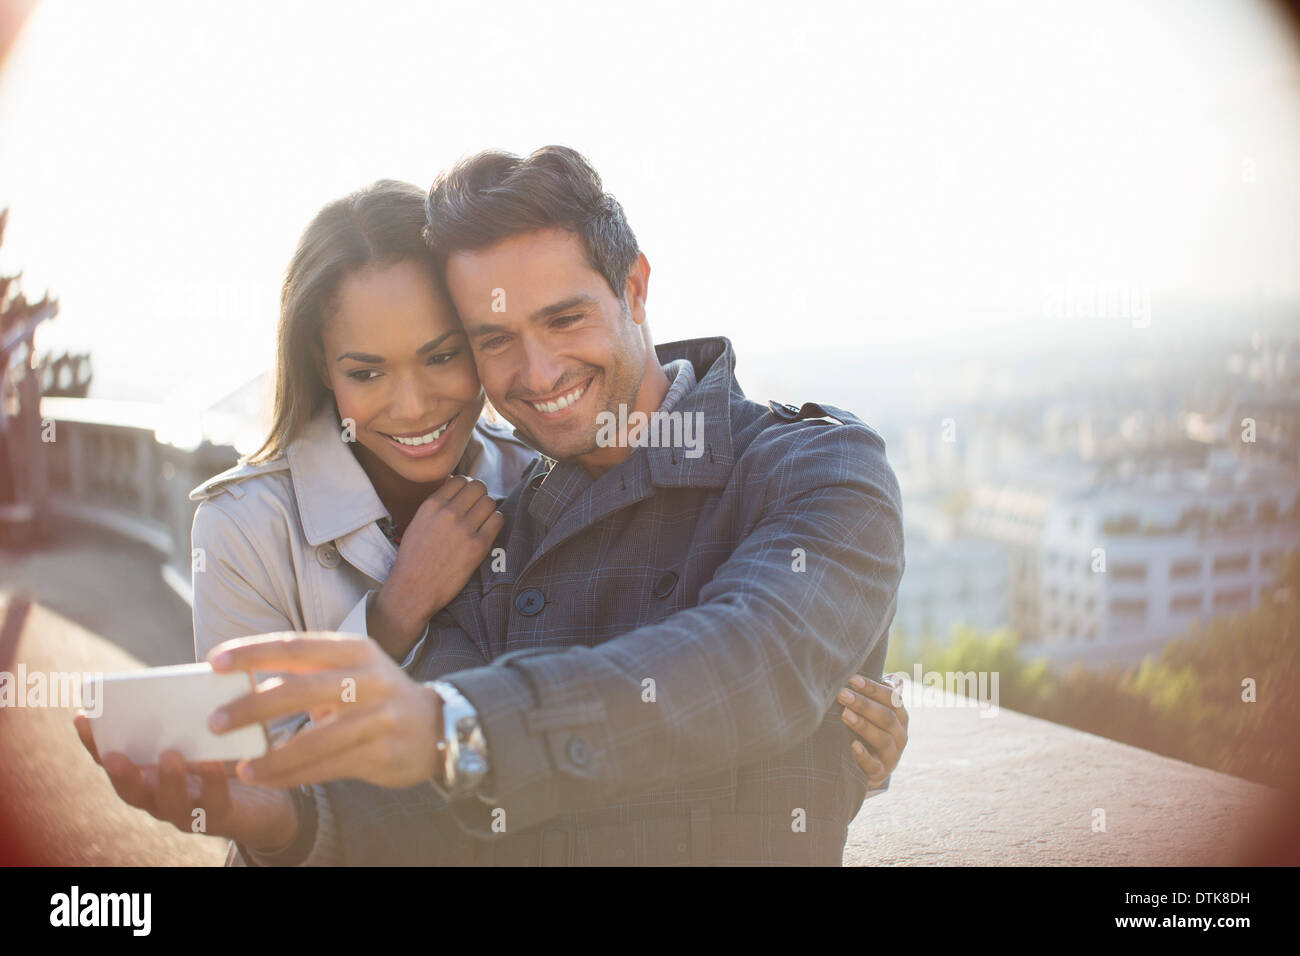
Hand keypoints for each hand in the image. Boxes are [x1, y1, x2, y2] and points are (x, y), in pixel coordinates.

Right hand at [73, 712, 298, 850]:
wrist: (265, 796)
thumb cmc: (225, 755)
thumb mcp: (206, 731)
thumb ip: (191, 711)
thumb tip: (198, 670)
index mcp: (148, 773)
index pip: (112, 760)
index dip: (93, 742)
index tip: (82, 716)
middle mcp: (160, 796)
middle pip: (131, 791)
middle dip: (120, 772)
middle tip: (113, 753)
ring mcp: (188, 811)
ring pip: (169, 804)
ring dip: (168, 780)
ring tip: (171, 754)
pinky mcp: (220, 817)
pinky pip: (214, 804)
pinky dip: (214, 783)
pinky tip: (218, 763)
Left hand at [208, 632, 442, 789]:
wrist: (437, 726)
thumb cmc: (378, 695)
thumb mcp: (352, 669)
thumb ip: (307, 672)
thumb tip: (244, 684)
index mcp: (356, 650)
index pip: (298, 645)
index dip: (254, 652)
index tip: (215, 661)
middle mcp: (370, 679)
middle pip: (303, 689)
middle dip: (254, 706)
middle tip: (216, 721)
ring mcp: (379, 717)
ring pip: (315, 739)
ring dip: (273, 756)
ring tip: (240, 767)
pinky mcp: (381, 752)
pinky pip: (328, 767)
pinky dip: (292, 776)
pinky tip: (267, 779)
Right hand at [369, 476, 503, 658]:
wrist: (413, 589)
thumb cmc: (414, 558)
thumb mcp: (418, 522)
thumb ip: (436, 504)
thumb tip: (455, 484)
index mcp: (432, 505)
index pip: (460, 479)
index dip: (467, 487)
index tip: (467, 498)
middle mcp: (449, 513)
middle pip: (478, 487)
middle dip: (480, 496)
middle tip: (477, 509)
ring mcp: (465, 529)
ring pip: (490, 502)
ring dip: (489, 509)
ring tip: (482, 521)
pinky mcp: (478, 546)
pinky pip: (498, 520)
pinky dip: (495, 522)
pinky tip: (487, 531)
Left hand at [838, 673, 907, 788]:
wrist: (867, 768)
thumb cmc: (868, 730)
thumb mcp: (875, 712)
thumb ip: (878, 694)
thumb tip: (892, 677)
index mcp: (900, 717)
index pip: (892, 699)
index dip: (873, 688)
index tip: (852, 679)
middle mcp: (900, 735)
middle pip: (886, 717)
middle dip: (864, 704)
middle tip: (842, 694)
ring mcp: (891, 756)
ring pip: (882, 739)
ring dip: (863, 725)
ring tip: (844, 714)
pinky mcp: (880, 773)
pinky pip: (874, 765)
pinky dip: (864, 756)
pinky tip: (852, 745)